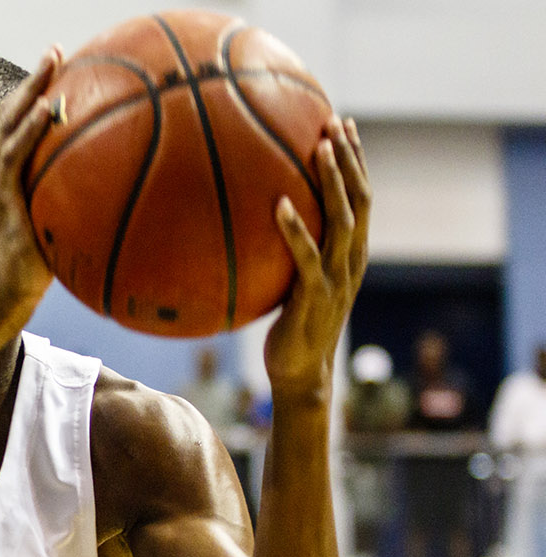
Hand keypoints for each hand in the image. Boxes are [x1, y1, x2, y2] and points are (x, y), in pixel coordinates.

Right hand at [0, 47, 62, 317]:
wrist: (3, 293)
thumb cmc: (31, 272)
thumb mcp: (50, 232)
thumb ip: (68, 210)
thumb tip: (114, 202)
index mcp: (7, 179)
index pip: (17, 128)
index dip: (33, 97)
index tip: (56, 73)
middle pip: (13, 115)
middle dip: (33, 81)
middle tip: (55, 52)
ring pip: (11, 125)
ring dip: (32, 89)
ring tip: (52, 61)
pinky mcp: (2, 198)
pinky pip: (16, 156)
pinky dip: (31, 129)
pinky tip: (50, 108)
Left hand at [265, 117, 370, 398]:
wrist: (301, 373)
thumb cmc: (291, 327)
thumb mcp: (293, 282)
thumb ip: (289, 251)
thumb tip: (255, 220)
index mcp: (351, 254)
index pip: (362, 197)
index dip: (356, 161)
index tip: (343, 126)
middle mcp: (352, 261)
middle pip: (361, 199)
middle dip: (350, 159)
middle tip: (335, 122)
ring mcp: (337, 278)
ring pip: (342, 220)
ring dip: (333, 181)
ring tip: (319, 147)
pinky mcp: (315, 296)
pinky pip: (306, 256)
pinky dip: (295, 228)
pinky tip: (279, 204)